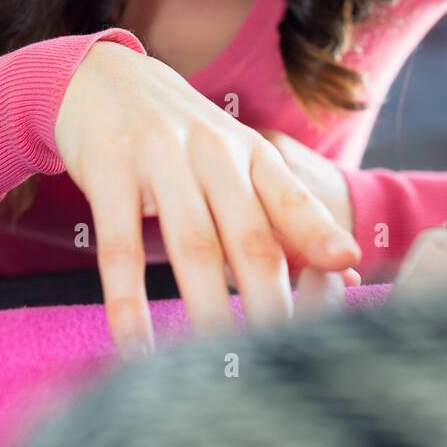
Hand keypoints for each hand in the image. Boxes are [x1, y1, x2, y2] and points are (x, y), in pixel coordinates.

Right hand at [54, 42, 360, 358]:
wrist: (101, 77)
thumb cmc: (179, 136)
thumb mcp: (233, 160)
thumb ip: (282, 214)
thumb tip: (345, 273)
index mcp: (250, 151)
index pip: (291, 199)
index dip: (319, 236)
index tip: (342, 277)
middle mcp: (213, 150)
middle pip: (249, 235)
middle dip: (269, 302)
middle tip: (281, 361)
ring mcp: (160, 157)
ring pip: (193, 245)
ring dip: (207, 310)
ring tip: (218, 369)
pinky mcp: (110, 169)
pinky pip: (120, 247)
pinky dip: (128, 302)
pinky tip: (135, 345)